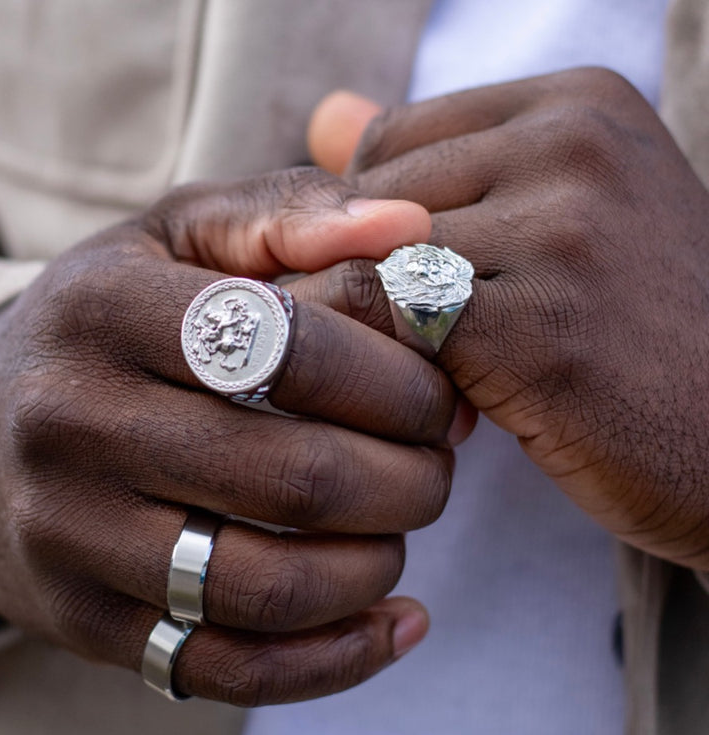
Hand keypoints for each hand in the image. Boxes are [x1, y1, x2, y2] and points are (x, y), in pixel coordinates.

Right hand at [0, 168, 455, 704]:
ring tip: (400, 526)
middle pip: (299, 480)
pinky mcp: (84, 622)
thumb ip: (289, 214)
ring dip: (378, 565)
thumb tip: (410, 226)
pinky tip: (396, 623)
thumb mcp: (176, 238)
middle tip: (435, 463)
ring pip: (273, 587)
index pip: (297, 351)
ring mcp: (71, 537)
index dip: (402, 383)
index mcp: (108, 310)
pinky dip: (339, 658)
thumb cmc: (103, 322)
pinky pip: (231, 668)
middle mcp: (74, 425)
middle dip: (411, 481)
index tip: (438, 398)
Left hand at [306, 69, 708, 569]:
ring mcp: (560, 233)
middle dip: (366, 275)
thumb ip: (438, 162)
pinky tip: (445, 406)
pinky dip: (390, 369)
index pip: (391, 139)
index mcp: (578, 105)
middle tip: (408, 343)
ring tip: (428, 374)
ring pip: (372, 262)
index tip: (404, 284)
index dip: (370, 222)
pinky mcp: (535, 330)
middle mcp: (574, 145)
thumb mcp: (555, 215)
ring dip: (373, 328)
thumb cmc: (631, 331)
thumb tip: (326, 116)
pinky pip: (393, 328)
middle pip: (371, 198)